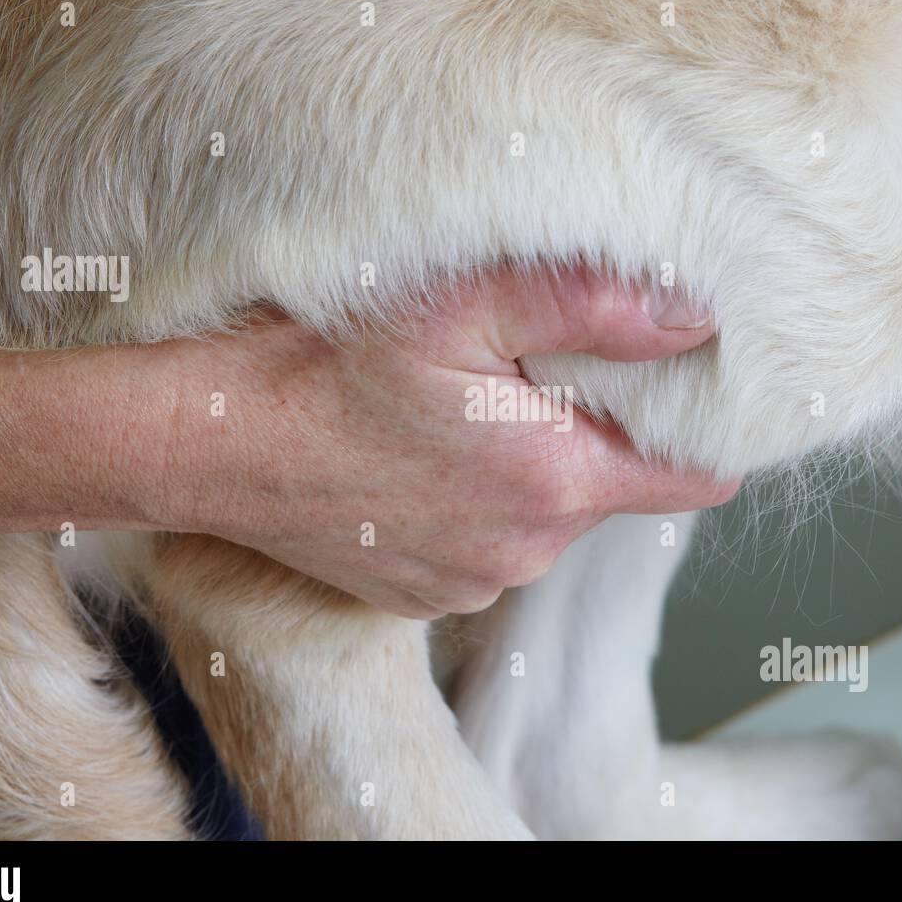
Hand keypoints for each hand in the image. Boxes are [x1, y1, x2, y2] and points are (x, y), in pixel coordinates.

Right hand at [155, 266, 739, 617]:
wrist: (205, 440)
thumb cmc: (318, 363)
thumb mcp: (459, 302)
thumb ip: (590, 306)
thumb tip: (695, 320)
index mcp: (553, 480)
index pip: (692, 476)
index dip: (697, 423)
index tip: (676, 384)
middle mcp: (525, 550)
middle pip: (611, 486)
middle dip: (591, 430)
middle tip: (527, 371)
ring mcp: (473, 583)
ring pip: (547, 517)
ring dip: (528, 467)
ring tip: (459, 413)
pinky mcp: (426, 599)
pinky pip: (489, 548)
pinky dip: (476, 507)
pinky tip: (420, 461)